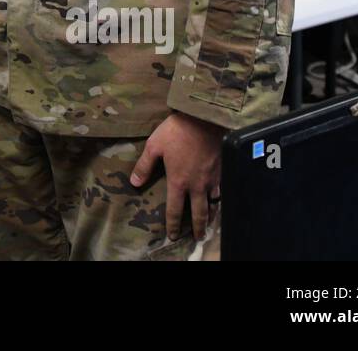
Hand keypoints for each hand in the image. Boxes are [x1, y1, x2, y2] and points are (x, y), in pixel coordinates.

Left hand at [129, 111, 223, 240]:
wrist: (204, 120)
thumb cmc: (176, 132)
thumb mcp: (154, 146)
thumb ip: (144, 166)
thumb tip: (134, 183)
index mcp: (179, 182)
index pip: (175, 210)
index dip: (173, 225)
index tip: (172, 236)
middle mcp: (197, 186)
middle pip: (198, 213)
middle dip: (196, 228)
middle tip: (196, 238)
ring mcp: (211, 180)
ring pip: (213, 205)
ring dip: (210, 217)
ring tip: (208, 225)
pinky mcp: (222, 172)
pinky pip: (221, 191)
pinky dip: (219, 201)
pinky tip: (218, 202)